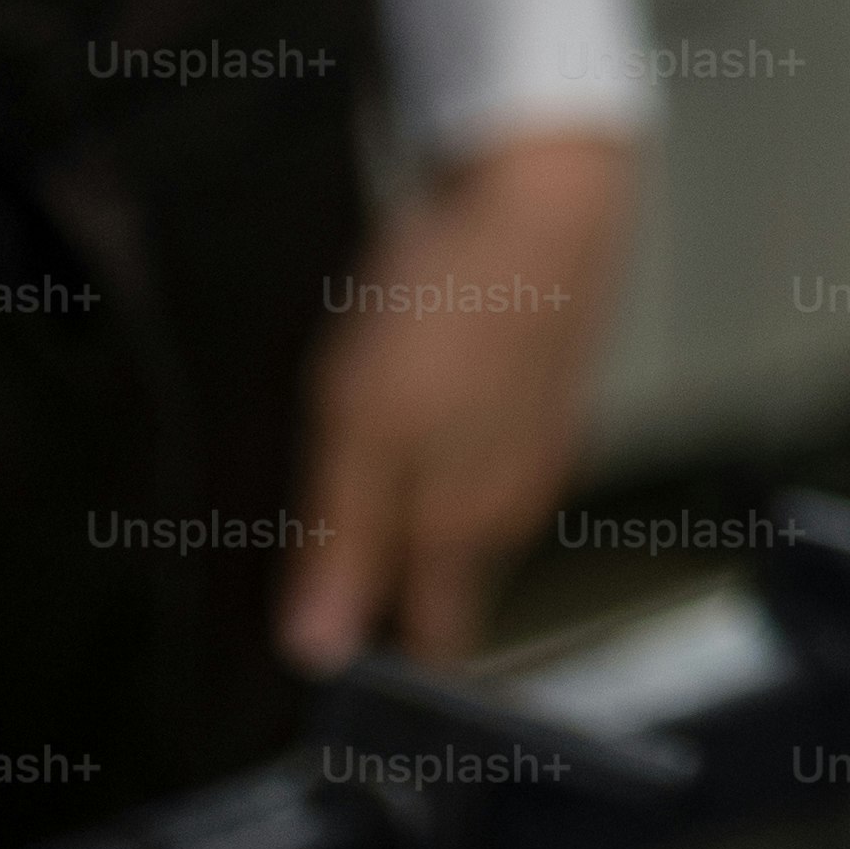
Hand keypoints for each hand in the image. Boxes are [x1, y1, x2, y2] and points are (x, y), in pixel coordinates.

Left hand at [285, 128, 631, 671]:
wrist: (541, 189)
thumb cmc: (452, 303)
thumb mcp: (364, 427)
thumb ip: (346, 541)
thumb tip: (321, 651)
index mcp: (469, 527)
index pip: (433, 640)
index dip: (379, 659)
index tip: (321, 657)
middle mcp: (513, 499)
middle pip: (443, 577)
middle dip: (383, 580)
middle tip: (308, 549)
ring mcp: (535, 440)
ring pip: (460, 508)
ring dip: (407, 505)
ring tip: (348, 467)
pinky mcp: (538, 385)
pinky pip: (476, 445)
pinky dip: (434, 443)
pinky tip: (403, 401)